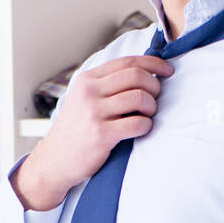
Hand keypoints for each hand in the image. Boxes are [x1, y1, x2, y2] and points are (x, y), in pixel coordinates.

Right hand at [12, 54, 172, 210]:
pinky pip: (138, 123)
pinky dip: (146, 126)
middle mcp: (89, 92)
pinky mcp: (102, 135)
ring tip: (147, 115)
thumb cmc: (76, 130)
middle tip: (155, 98)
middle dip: (155, 85)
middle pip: (136, 76)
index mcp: (87, 80)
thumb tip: (145, 71)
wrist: (55, 160)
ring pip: (140, 98)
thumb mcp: (83, 98)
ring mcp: (94, 113)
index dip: (154, 63)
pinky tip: (141, 129)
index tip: (168, 70)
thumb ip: (106, 84)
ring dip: (152, 107)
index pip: (127, 62)